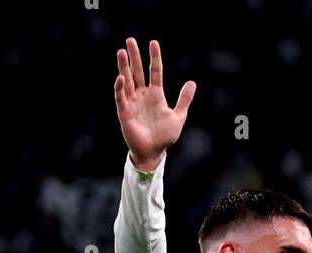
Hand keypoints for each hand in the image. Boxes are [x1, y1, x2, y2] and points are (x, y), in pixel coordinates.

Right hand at [114, 37, 195, 171]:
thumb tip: (192, 82)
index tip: (153, 43)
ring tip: (121, 52)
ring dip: (124, 67)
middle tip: (130, 40)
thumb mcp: (178, 117)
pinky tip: (121, 77)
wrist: (153, 153)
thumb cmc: (164, 137)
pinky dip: (120, 88)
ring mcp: (132, 103)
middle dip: (134, 56)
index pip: (155, 71)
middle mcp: (142, 96)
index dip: (155, 58)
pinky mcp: (125, 113)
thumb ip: (184, 100)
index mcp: (156, 95)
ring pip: (127, 81)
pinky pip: (121, 98)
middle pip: (138, 72)